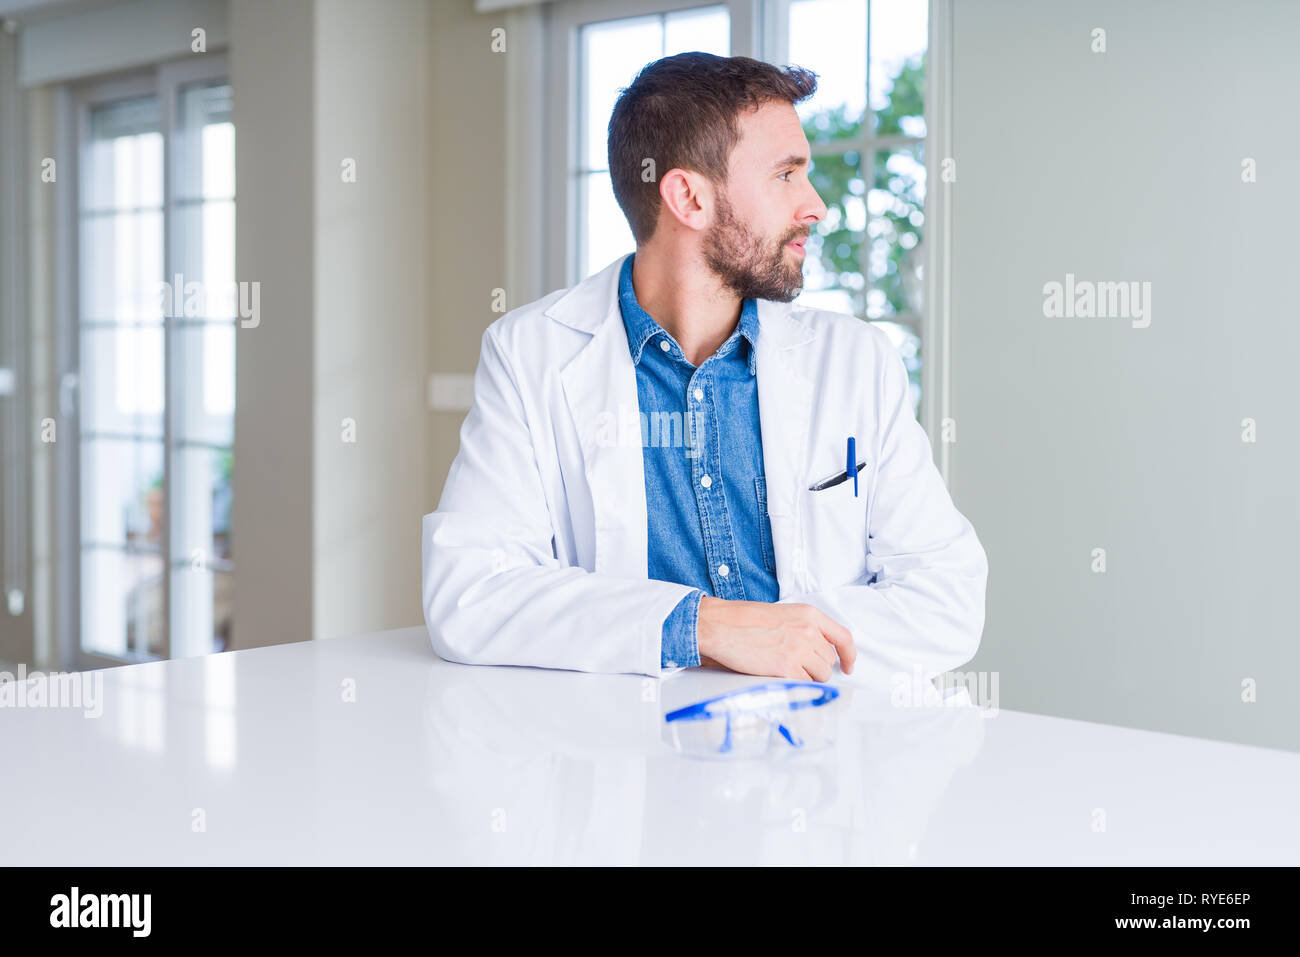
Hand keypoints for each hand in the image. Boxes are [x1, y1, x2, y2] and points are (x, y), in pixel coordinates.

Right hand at [695, 597, 855, 680]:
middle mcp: (808, 631)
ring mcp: (799, 650)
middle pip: (829, 660)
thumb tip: (818, 650)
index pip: (843, 637)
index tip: (848, 666)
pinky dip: (794, 683)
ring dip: (807, 676)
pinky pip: (804, 684)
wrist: (720, 624)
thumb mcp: (783, 614)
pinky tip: (778, 674)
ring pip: (820, 675)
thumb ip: (804, 628)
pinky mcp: (786, 668)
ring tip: (784, 668)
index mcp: (809, 615)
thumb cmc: (744, 619)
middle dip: (817, 666)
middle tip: (796, 665)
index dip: (849, 655)